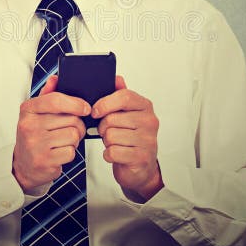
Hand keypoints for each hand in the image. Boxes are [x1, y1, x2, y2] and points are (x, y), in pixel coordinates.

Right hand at [13, 75, 89, 192]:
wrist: (23, 165)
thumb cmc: (34, 136)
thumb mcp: (36, 113)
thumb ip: (47, 95)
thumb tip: (55, 78)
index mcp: (28, 109)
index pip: (55, 100)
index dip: (75, 103)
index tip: (85, 108)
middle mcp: (29, 126)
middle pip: (71, 119)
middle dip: (77, 125)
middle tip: (68, 129)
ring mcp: (36, 144)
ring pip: (73, 135)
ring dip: (74, 139)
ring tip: (63, 141)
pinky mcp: (44, 160)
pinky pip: (71, 152)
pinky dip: (69, 153)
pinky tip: (59, 152)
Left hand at [94, 76, 163, 201]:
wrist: (141, 167)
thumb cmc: (130, 138)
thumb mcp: (126, 114)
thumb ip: (120, 96)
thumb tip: (116, 78)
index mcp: (145, 106)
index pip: (124, 97)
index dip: (105, 103)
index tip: (95, 111)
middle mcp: (150, 121)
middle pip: (112, 119)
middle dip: (103, 127)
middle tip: (108, 132)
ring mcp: (148, 140)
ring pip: (110, 136)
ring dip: (106, 142)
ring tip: (115, 143)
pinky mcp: (141, 157)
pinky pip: (113, 152)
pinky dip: (109, 155)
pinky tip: (116, 154)